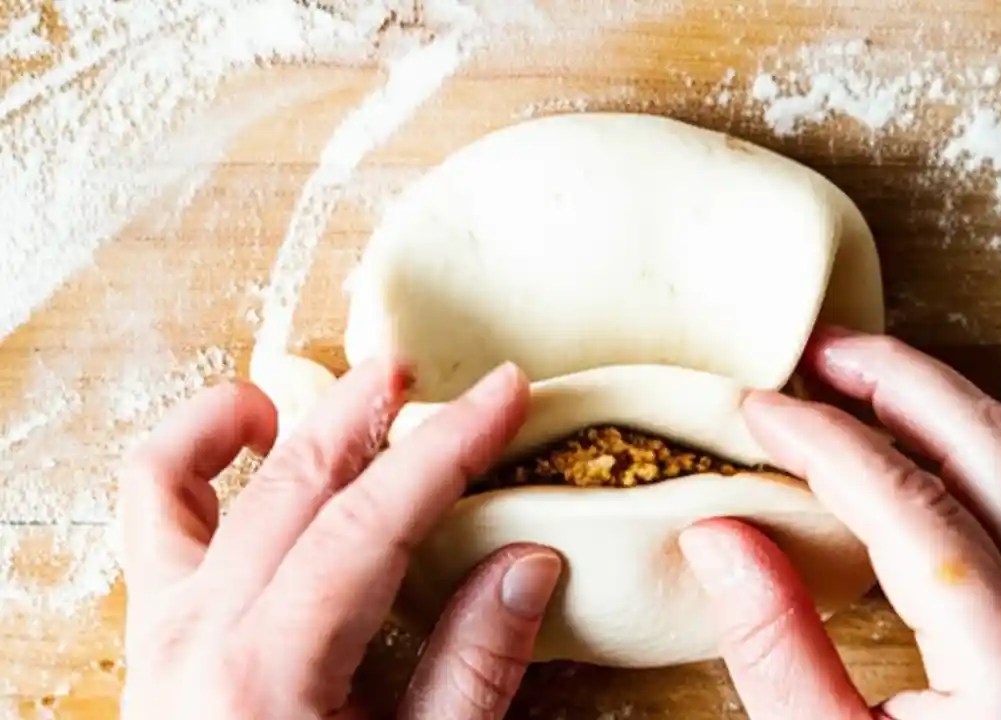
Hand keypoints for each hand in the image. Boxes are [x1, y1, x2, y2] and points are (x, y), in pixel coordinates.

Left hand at [119, 360, 561, 718]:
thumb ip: (473, 666)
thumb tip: (529, 562)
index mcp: (271, 669)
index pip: (370, 518)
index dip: (445, 446)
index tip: (502, 394)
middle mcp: (200, 632)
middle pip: (295, 480)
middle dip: (374, 412)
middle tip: (442, 376)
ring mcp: (162, 627)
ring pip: (187, 479)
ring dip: (268, 418)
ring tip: (327, 390)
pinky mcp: (152, 633)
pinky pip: (148, 518)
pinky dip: (189, 460)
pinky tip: (245, 442)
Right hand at [679, 327, 1000, 718]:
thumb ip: (776, 647)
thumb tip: (720, 533)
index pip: (906, 500)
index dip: (821, 439)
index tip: (757, 405)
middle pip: (988, 444)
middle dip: (896, 377)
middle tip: (817, 349)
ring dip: (933, 404)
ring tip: (852, 379)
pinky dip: (963, 453)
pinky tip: (905, 450)